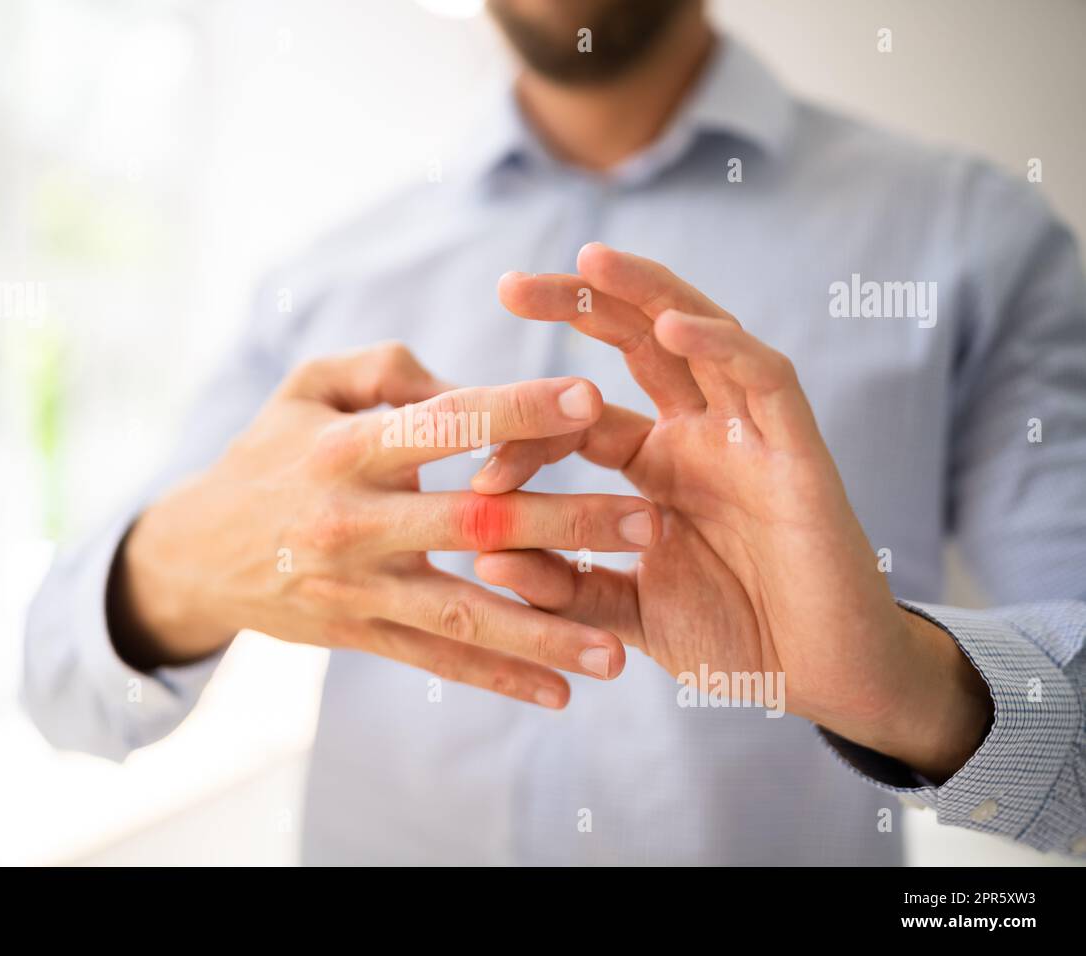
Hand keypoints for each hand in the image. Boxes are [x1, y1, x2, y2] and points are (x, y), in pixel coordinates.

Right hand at [111, 341, 656, 707]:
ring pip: (462, 614)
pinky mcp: (359, 633)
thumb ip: (386, 368)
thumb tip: (464, 382)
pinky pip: (435, 661)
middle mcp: (351, 522)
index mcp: (343, 449)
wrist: (197, 553)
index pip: (440, 425)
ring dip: (543, 633)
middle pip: (472, 522)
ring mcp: (356, 588)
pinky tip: (560, 695)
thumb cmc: (267, 455)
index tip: (587, 399)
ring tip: (617, 655)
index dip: (514, 412)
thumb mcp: (306, 388)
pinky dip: (498, 680)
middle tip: (646, 523)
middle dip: (564, 523)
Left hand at [472, 244, 991, 776]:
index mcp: (659, 465)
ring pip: (703, 337)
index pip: (582, 418)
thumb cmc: (734, 639)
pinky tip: (674, 327)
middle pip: (639, 343)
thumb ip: (564, 586)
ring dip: (649, 295)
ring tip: (592, 261)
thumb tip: (484, 559)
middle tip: (511, 284)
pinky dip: (724, 349)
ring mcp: (752, 437)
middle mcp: (702, 435)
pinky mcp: (801, 454)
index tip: (481, 476)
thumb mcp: (627, 612)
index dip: (529, 432)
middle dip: (581, 304)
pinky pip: (766, 382)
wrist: (820, 683)